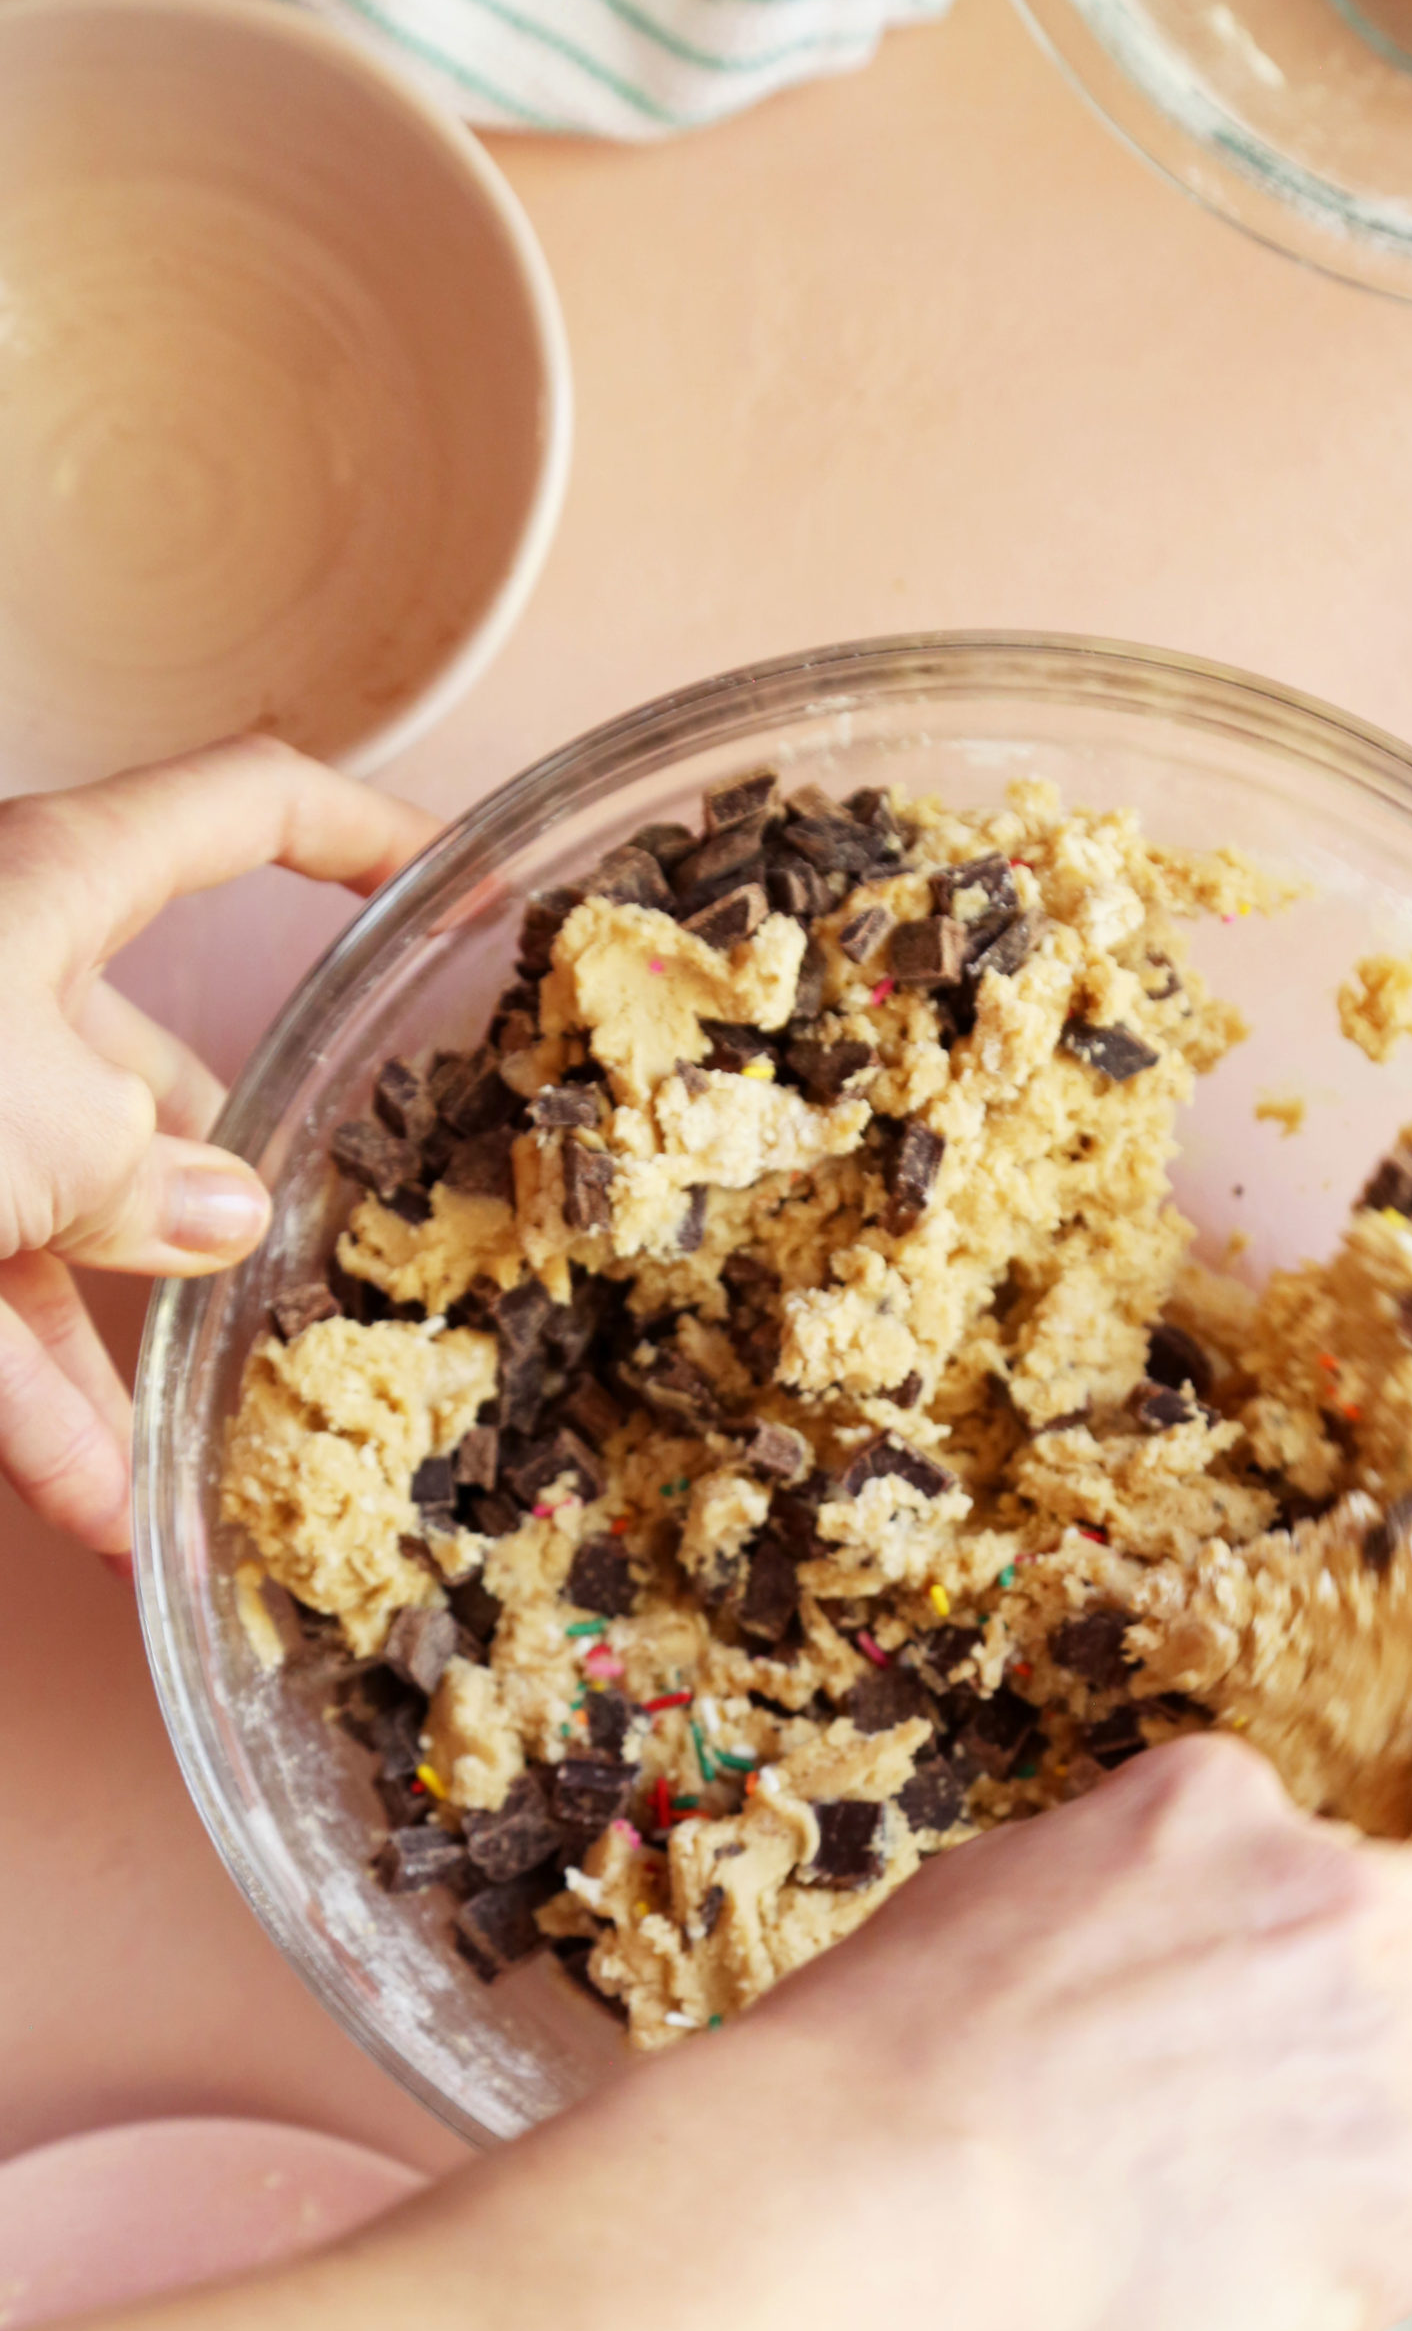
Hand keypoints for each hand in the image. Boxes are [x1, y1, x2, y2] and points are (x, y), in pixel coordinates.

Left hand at [0, 737, 436, 1559]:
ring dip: (129, 1357)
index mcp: (53, 889)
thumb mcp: (36, 1122)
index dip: (363, 834)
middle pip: (153, 1074)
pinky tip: (98, 1515)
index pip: (246, 815)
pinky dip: (36, 1412)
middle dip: (226, 1200)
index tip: (451, 881)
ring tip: (207, 1464)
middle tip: (318, 1285)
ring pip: (65, 1223)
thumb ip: (148, 1178)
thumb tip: (221, 1223)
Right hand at [757, 1732, 1411, 2330]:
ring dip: (1335, 2220)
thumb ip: (1154, 1903)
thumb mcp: (1017, 1885)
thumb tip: (1180, 1955)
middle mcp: (1347, 1934)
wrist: (881, 2189)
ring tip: (1188, 2261)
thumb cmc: (897, 2050)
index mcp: (1242, 1825)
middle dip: (1368, 2112)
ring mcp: (1382, 2087)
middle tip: (1240, 2172)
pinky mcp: (1381, 2240)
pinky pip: (1377, 2303)